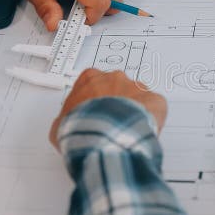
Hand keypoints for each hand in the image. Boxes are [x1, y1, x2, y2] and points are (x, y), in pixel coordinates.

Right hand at [49, 69, 166, 147]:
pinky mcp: (155, 100)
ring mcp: (136, 87)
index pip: (92, 85)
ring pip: (136, 97)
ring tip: (125, 131)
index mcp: (90, 78)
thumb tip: (66, 126)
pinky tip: (141, 131)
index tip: (92, 113)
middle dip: (114, 104)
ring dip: (132, 111)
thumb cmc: (83, 127)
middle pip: (116, 88)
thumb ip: (66, 119)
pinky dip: (150, 119)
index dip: (92, 101)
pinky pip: (154, 108)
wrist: (105, 136)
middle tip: (109, 124)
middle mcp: (115, 78)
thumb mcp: (59, 126)